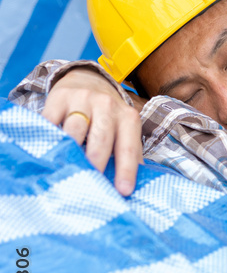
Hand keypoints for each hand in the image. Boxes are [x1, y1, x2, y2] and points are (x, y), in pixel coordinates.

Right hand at [43, 68, 143, 195]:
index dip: (126, 170)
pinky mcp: (58, 97)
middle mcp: (107, 105)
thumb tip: (133, 189)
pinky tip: (46, 153)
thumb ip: (130, 155)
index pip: (128, 147)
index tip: (123, 191)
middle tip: (91, 184)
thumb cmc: (109, 117)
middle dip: (96, 162)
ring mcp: (82, 99)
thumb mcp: (125, 130)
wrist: (88, 81)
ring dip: (69, 151)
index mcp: (128, 117)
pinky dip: (47, 137)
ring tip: (66, 171)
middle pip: (101, 137)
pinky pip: (50, 121)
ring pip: (74, 129)